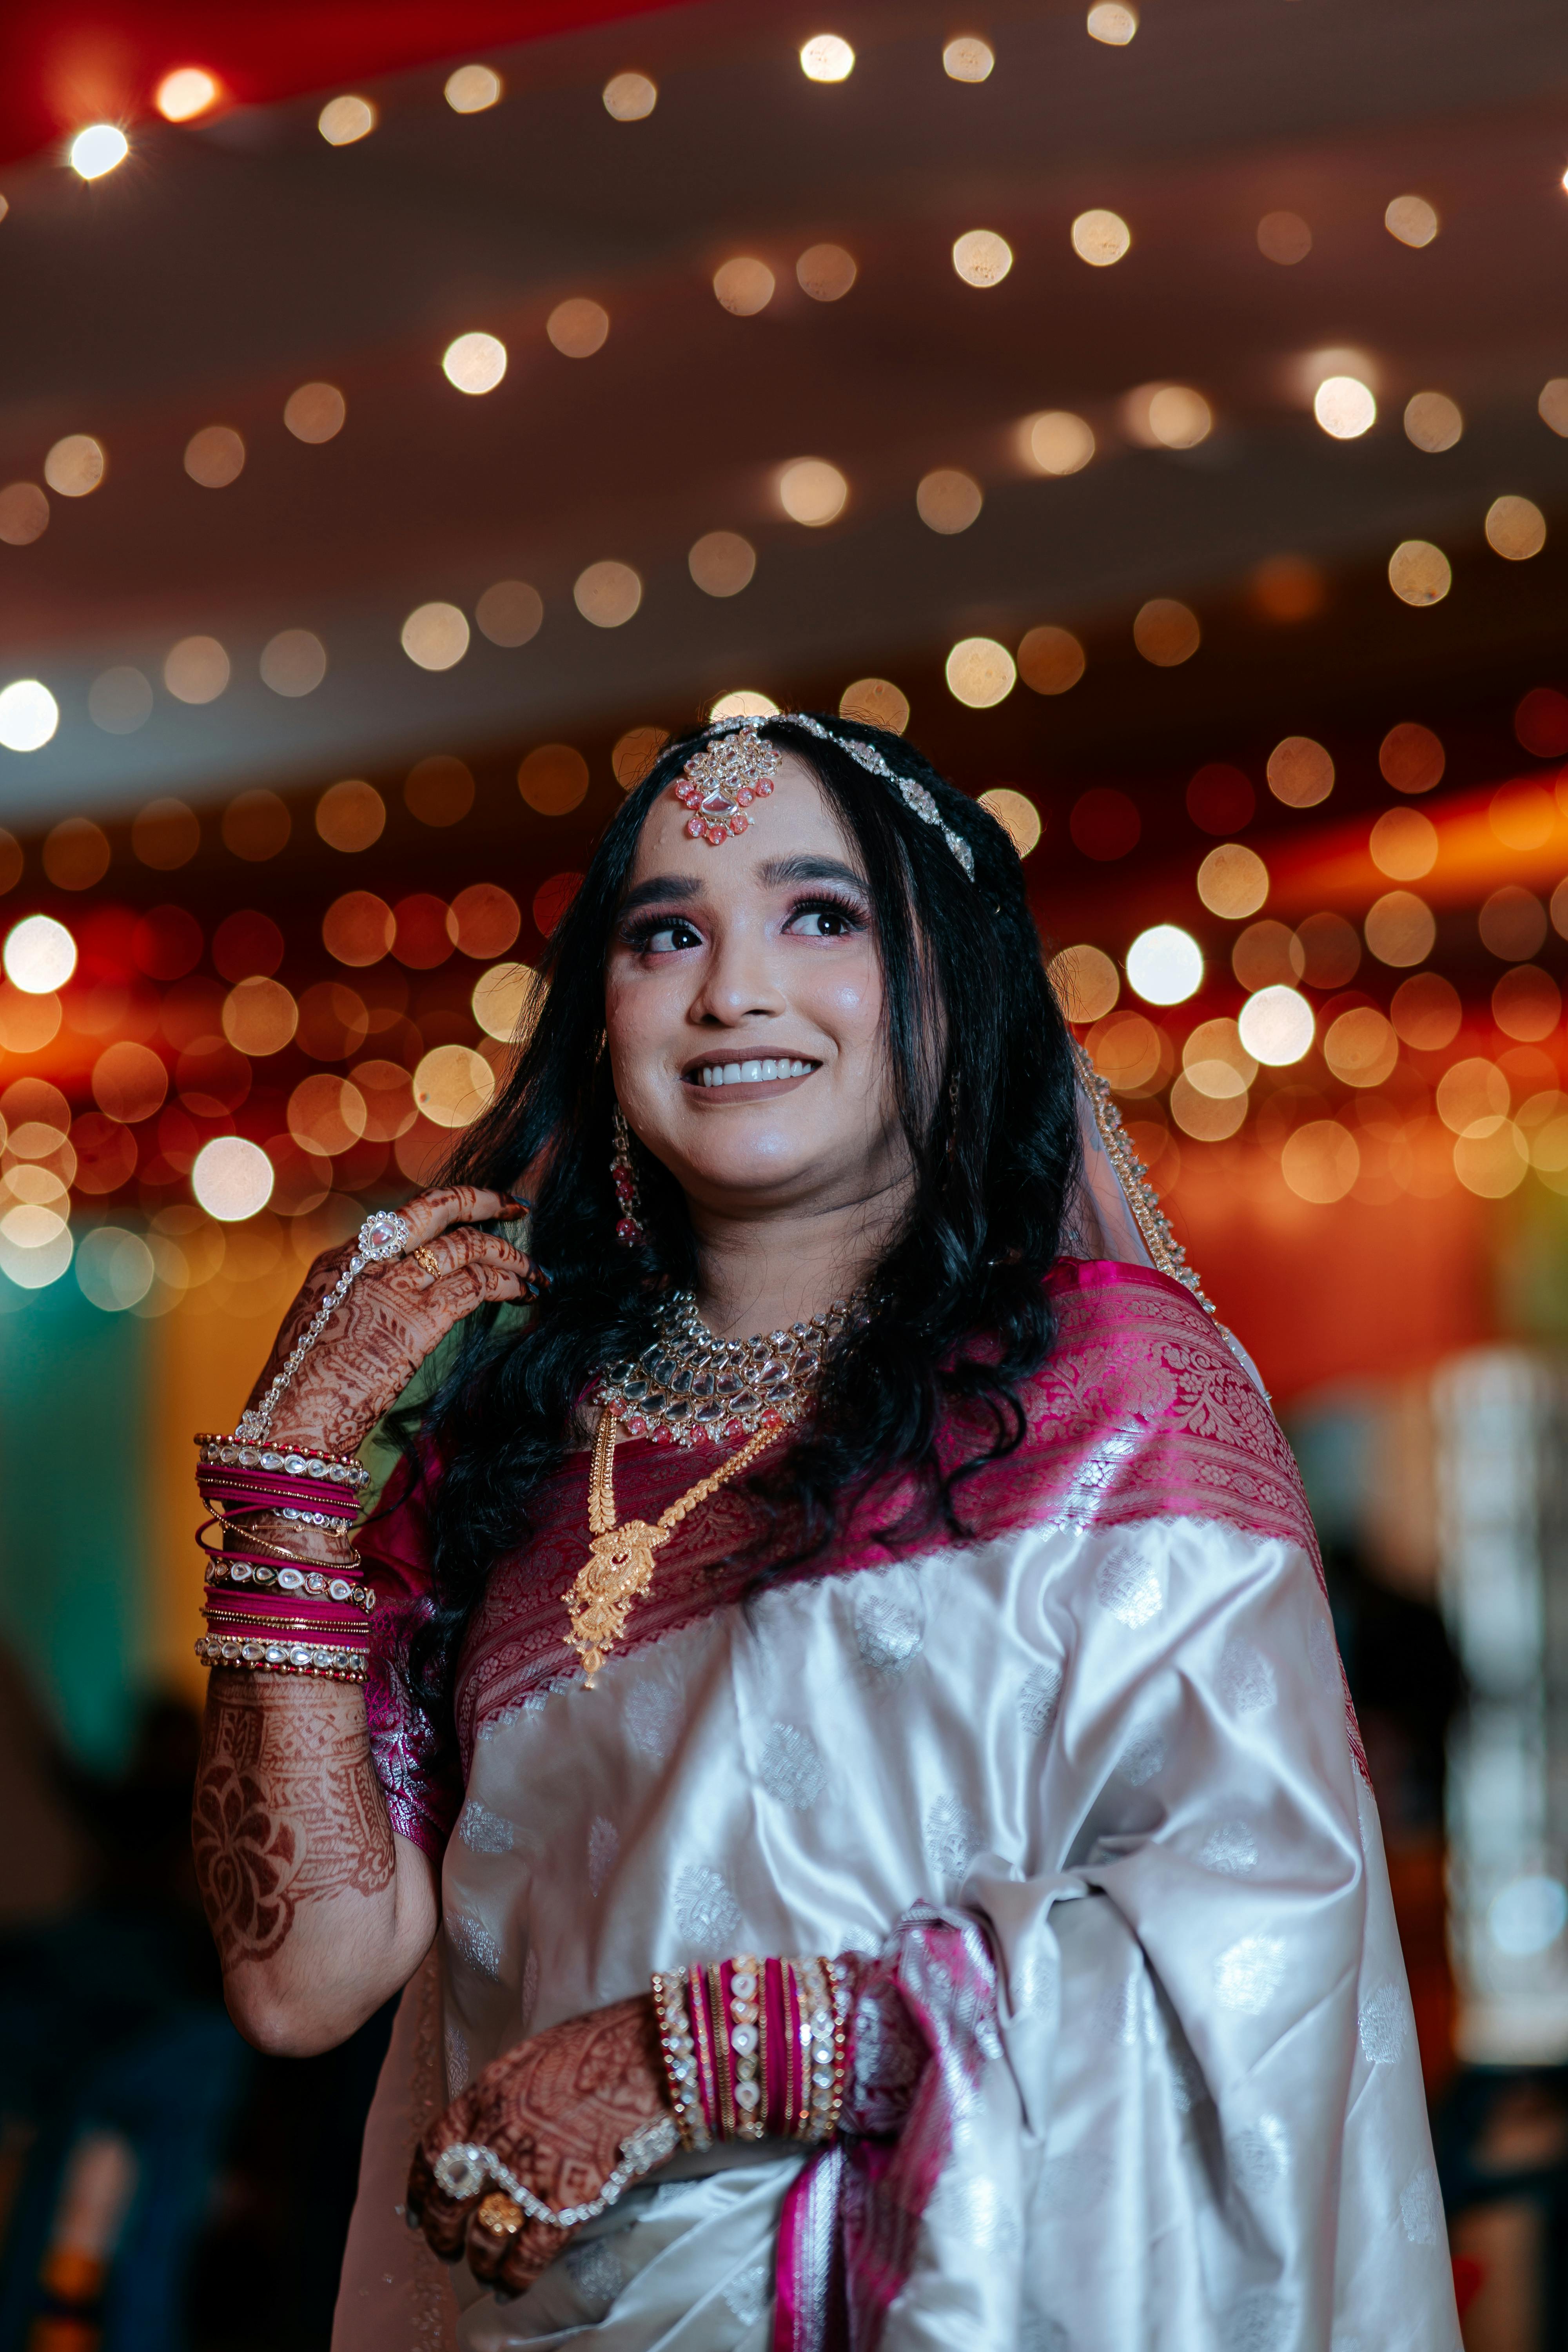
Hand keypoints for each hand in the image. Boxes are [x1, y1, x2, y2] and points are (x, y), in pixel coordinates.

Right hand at [245, 1185, 535, 1457]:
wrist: (289, 1424)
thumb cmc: (301, 1394)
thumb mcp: (318, 1332)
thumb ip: (352, 1307)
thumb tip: (383, 1312)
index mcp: (338, 1262)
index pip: (403, 1223)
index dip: (446, 1217)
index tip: (472, 1217)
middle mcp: (365, 1261)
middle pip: (434, 1208)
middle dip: (482, 1199)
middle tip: (518, 1205)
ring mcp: (393, 1286)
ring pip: (466, 1245)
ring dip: (511, 1254)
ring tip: (538, 1271)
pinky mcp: (419, 1319)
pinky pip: (476, 1285)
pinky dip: (508, 1283)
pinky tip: (526, 1293)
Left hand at [408, 1994, 670, 2296]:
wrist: (658, 2055)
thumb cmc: (602, 2045)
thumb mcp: (534, 2057)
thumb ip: (501, 2097)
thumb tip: (485, 2132)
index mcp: (487, 2094)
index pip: (432, 2150)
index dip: (420, 2189)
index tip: (418, 2211)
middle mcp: (499, 2135)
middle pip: (449, 2201)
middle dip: (442, 2233)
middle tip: (447, 2249)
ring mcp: (533, 2171)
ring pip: (484, 2236)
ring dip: (478, 2261)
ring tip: (483, 2271)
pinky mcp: (570, 2202)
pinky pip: (528, 2256)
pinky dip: (515, 2279)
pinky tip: (511, 2287)